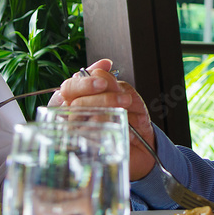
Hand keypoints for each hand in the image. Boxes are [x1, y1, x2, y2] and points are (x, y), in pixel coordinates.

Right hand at [48, 59, 155, 179]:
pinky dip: (108, 127)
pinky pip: (89, 135)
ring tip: (126, 110)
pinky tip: (121, 127)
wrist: (145, 143)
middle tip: (123, 98)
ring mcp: (78, 133)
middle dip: (102, 97)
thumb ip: (109, 80)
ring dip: (107, 109)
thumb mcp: (124, 92)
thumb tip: (103, 65)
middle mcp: (74, 114)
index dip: (84, 83)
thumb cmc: (132, 117)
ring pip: (80, 116)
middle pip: (73, 102)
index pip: (68, 87)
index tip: (103, 82)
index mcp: (80, 98)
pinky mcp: (86, 149)